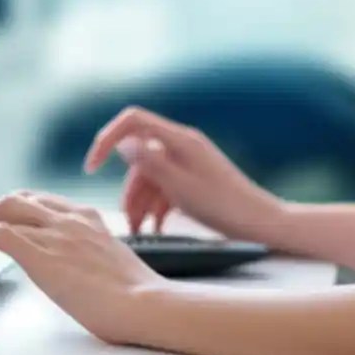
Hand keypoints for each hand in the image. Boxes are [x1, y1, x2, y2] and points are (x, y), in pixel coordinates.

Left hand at [0, 191, 163, 343]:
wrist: (147, 305)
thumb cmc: (138, 297)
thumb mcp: (112, 263)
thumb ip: (91, 255)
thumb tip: (78, 269)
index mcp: (89, 218)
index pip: (43, 202)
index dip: (17, 210)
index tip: (6, 221)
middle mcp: (70, 218)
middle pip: (19, 199)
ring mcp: (55, 233)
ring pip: (4, 211)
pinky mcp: (41, 254)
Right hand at [84, 107, 284, 241]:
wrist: (262, 224)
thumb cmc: (225, 206)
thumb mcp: (180, 187)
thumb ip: (149, 163)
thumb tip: (122, 144)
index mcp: (179, 140)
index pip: (132, 121)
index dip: (107, 139)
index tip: (91, 167)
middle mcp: (182, 145)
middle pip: (138, 158)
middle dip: (128, 190)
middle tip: (128, 223)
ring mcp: (187, 162)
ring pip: (148, 177)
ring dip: (140, 204)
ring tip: (141, 232)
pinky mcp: (192, 179)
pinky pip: (163, 187)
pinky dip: (154, 206)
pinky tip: (155, 228)